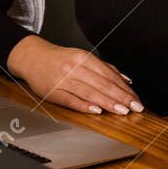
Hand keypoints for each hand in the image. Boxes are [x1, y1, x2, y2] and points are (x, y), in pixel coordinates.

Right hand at [7, 35, 141, 115]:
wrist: (31, 57)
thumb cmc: (59, 59)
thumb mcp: (82, 57)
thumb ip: (105, 68)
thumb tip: (126, 80)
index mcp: (84, 58)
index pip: (109, 75)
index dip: (124, 89)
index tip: (135, 99)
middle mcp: (74, 68)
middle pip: (102, 84)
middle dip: (120, 97)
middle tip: (134, 108)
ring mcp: (62, 80)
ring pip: (89, 92)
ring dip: (107, 103)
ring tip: (121, 111)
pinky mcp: (52, 91)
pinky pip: (70, 100)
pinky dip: (84, 106)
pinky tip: (96, 110)